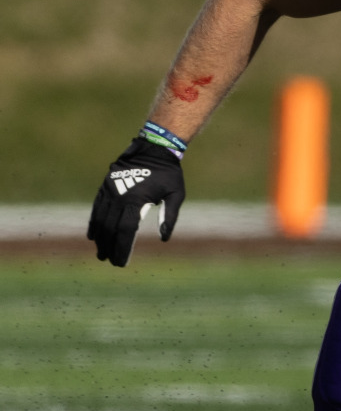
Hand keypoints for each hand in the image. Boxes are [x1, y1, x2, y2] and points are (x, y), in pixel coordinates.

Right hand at [87, 139, 186, 266]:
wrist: (153, 147)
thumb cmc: (168, 173)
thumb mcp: (176, 194)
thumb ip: (169, 216)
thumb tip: (164, 238)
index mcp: (136, 201)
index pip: (126, 231)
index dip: (122, 249)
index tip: (120, 263)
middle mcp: (119, 197)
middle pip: (110, 229)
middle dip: (109, 247)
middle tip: (109, 261)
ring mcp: (109, 191)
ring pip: (100, 220)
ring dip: (99, 238)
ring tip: (101, 252)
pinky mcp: (105, 186)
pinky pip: (96, 208)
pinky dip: (94, 222)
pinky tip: (93, 235)